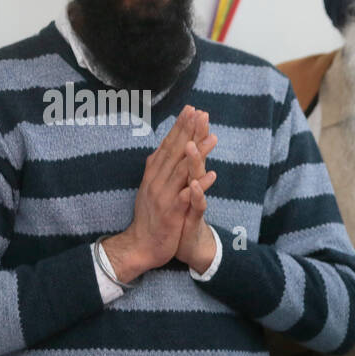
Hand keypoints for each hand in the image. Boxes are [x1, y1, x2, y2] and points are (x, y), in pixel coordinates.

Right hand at [102, 105, 210, 281]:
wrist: (141, 245)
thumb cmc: (151, 216)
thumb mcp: (152, 188)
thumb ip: (158, 169)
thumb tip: (161, 150)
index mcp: (154, 174)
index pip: (168, 145)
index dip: (180, 127)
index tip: (191, 109)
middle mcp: (157, 181)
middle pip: (175, 152)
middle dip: (188, 131)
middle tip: (201, 112)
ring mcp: (164, 196)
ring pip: (183, 170)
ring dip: (198, 153)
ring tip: (213, 137)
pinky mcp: (171, 212)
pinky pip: (187, 196)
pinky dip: (199, 185)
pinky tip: (213, 174)